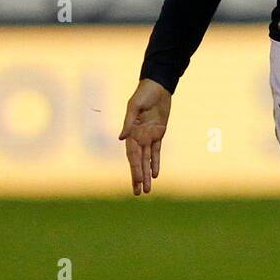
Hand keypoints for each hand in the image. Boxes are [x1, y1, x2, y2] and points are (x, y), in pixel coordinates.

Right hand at [119, 79, 171, 194]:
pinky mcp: (158, 133)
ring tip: (146, 189)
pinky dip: (155, 162)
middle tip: (138, 193)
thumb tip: (120, 138)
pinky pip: (156, 151)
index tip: (136, 182)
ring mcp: (148, 136)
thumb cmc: (144, 93)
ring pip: (147, 160)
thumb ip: (128, 122)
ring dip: (146, 174)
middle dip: (138, 177)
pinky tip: (154, 174)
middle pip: (138, 162)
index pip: (133, 156)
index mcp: (131, 132)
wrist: (158, 86)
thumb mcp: (134, 105)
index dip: (135, 169)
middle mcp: (139, 137)